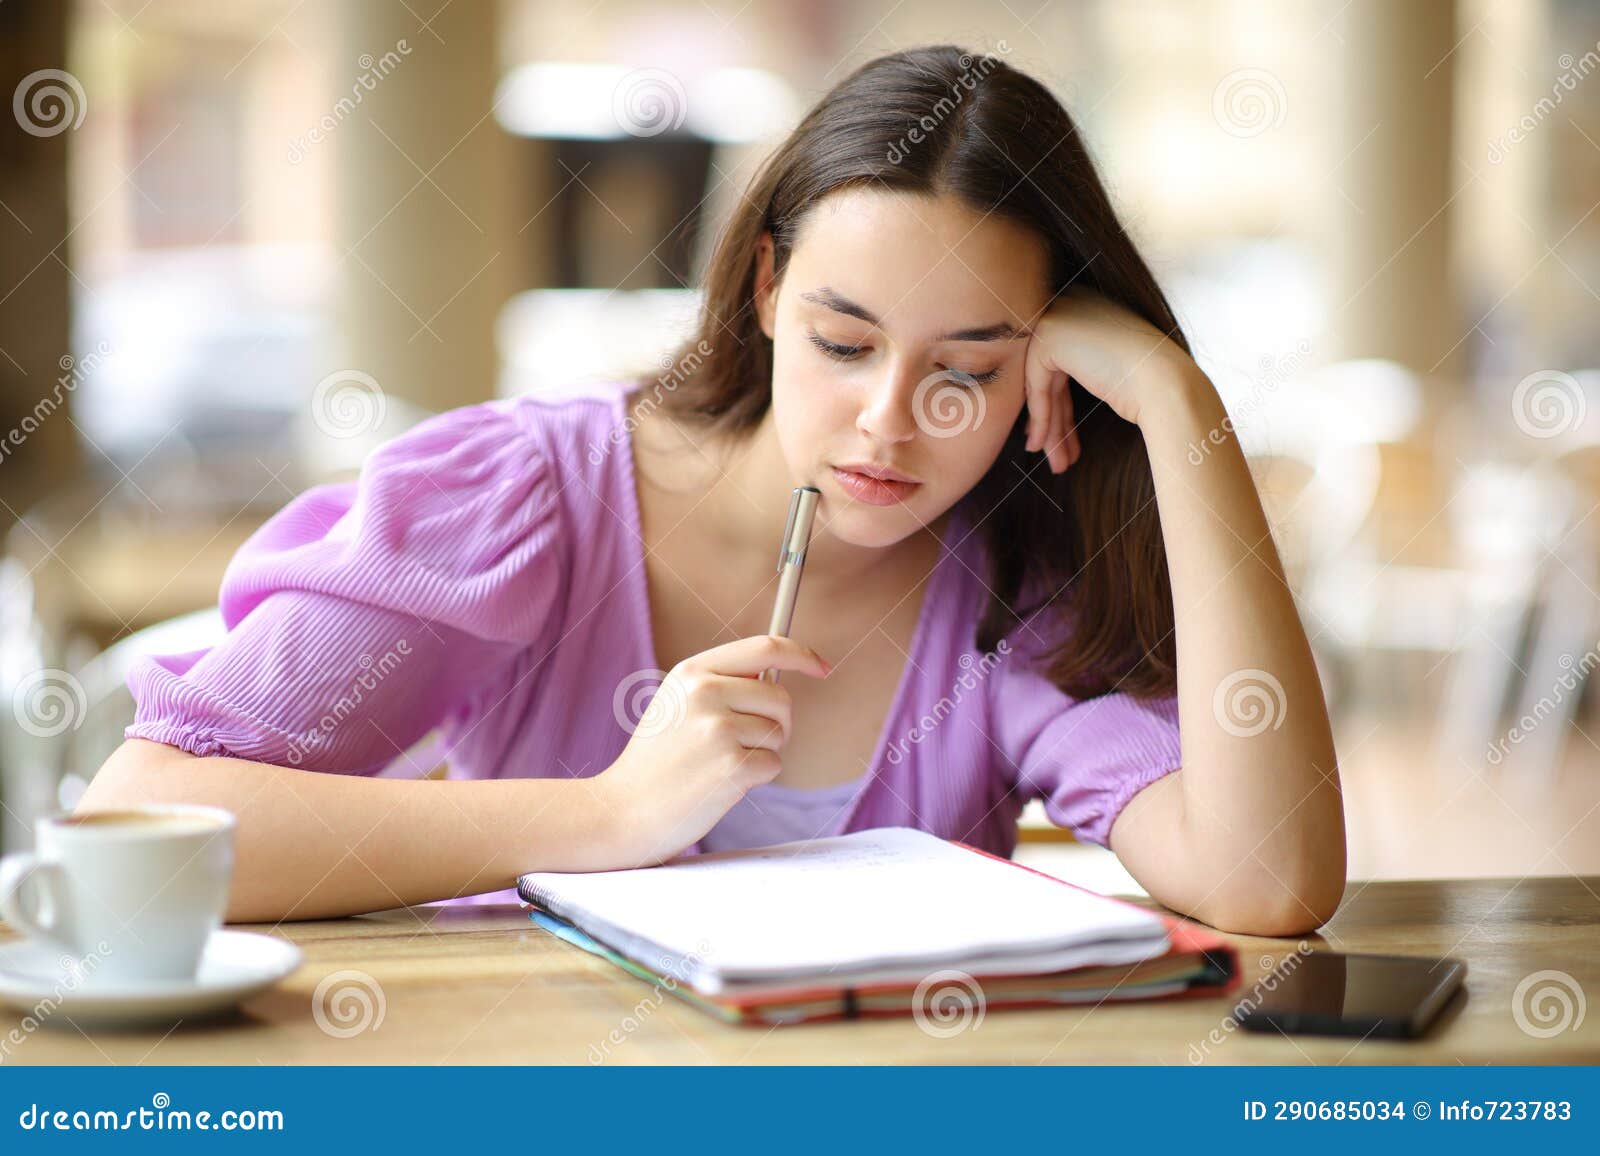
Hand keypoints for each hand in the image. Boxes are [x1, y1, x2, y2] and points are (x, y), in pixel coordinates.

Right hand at [595, 634, 831, 867]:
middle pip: (780, 697)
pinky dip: (756, 778)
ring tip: (722, 764)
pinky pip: (772, 764)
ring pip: (778, 732)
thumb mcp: (676, 704)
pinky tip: (721, 784)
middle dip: (778, 723)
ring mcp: (718, 729)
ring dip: (762, 752)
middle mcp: (705, 692)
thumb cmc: (657, 762)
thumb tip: (778, 674)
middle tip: (747, 744)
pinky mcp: (731, 766)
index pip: (764, 648)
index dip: (801, 654)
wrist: (623, 811)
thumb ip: (720, 683)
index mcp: (692, 671)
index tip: (822, 667)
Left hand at [1021, 291, 1196, 471]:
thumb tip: (1050, 397)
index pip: (1066, 362)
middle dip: (1056, 420)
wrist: (1165, 382)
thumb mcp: (1109, 372)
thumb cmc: (1151, 383)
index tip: (1059, 438)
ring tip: (1055, 462)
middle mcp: (1073, 302)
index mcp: (1092, 305)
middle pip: (1053, 374)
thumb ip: (1082, 371)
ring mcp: (1060, 315)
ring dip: (1049, 426)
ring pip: (1042, 382)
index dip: (1061, 405)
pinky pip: (1035, 384)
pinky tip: (1041, 445)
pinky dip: (1040, 416)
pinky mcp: (1049, 335)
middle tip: (1056, 455)